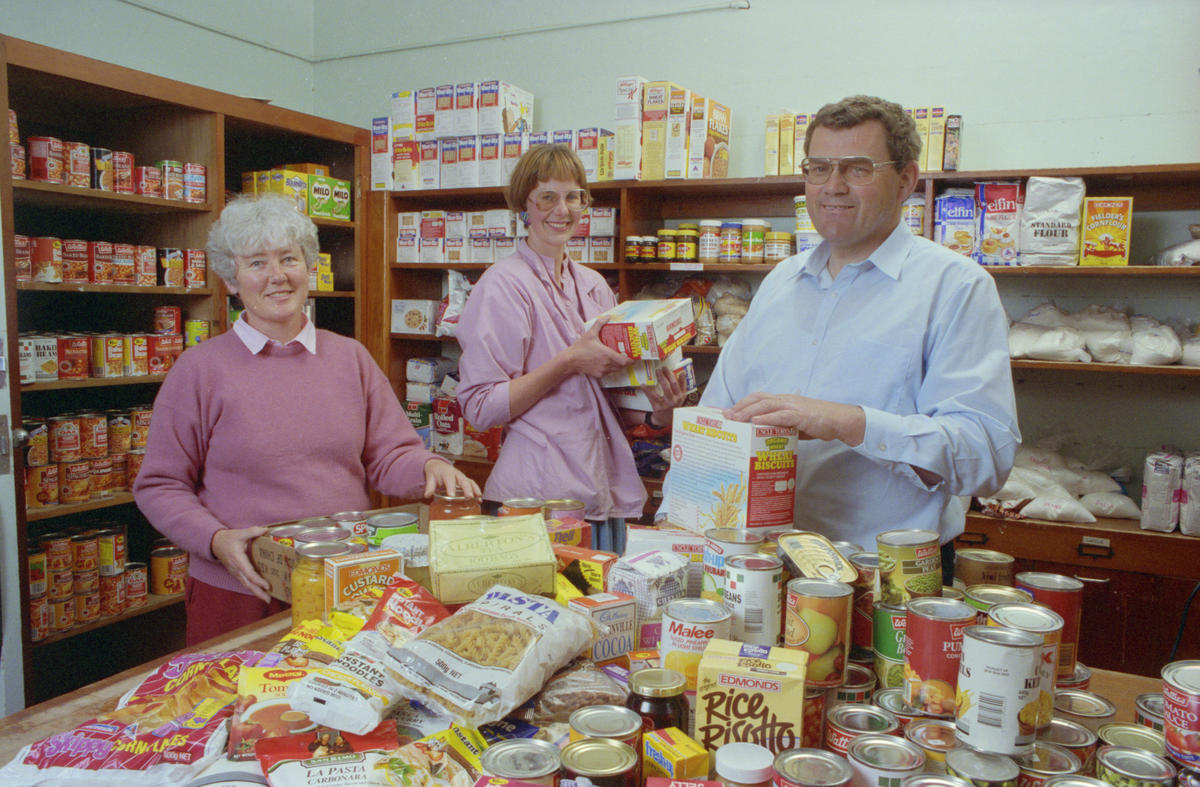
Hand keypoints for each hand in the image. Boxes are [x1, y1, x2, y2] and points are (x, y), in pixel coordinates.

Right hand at [211, 527, 272, 602]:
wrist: (214, 543)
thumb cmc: (227, 539)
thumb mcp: (240, 533)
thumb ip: (253, 531)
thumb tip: (266, 529)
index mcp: (238, 560)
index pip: (248, 573)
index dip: (258, 580)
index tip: (267, 585)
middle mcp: (236, 569)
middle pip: (248, 584)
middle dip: (258, 592)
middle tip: (268, 600)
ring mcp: (236, 572)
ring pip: (246, 585)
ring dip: (256, 592)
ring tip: (267, 599)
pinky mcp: (236, 573)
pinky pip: (245, 582)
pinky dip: (252, 588)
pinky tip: (260, 591)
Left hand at [423, 458, 481, 498]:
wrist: (439, 465)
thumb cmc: (435, 472)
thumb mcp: (430, 478)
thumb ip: (429, 487)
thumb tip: (427, 495)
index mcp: (447, 472)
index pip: (449, 479)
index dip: (451, 487)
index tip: (451, 495)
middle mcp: (456, 474)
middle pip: (463, 480)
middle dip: (467, 489)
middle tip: (469, 497)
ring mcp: (462, 477)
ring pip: (470, 482)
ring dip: (475, 490)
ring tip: (478, 498)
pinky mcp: (465, 480)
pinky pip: (472, 484)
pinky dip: (477, 491)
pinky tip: (479, 500)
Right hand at [566, 316, 633, 377]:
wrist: (570, 360)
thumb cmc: (580, 347)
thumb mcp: (590, 334)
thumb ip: (599, 324)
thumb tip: (607, 316)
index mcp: (607, 354)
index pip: (624, 361)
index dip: (631, 360)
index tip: (633, 357)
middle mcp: (606, 364)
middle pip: (622, 366)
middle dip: (626, 362)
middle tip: (628, 356)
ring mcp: (602, 370)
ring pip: (616, 370)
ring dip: (619, 365)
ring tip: (619, 358)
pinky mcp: (598, 374)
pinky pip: (608, 372)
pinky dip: (611, 368)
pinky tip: (608, 362)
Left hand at [645, 367, 688, 427]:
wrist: (665, 420)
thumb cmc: (673, 405)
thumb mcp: (679, 397)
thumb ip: (681, 386)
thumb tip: (682, 373)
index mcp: (681, 396)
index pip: (682, 384)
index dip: (681, 376)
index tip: (677, 369)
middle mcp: (675, 400)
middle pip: (673, 384)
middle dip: (668, 374)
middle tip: (663, 367)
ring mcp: (667, 403)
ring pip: (665, 388)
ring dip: (661, 378)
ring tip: (657, 371)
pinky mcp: (658, 406)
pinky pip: (652, 396)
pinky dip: (647, 390)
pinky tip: (643, 385)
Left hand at [724, 392, 865, 445]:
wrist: (840, 421)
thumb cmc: (820, 423)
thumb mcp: (797, 424)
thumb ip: (783, 427)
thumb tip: (768, 436)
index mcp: (785, 401)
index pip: (760, 398)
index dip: (743, 403)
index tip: (729, 411)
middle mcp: (786, 400)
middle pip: (758, 398)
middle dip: (740, 406)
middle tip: (726, 415)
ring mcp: (793, 406)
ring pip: (766, 404)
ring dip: (748, 411)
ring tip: (735, 418)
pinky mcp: (800, 415)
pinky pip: (780, 415)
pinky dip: (767, 418)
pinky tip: (756, 422)